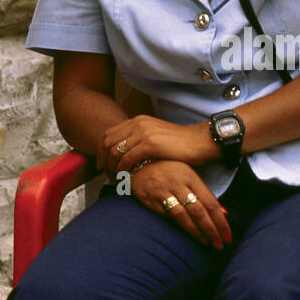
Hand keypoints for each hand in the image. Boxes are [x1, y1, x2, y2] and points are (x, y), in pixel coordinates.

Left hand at [98, 115, 214, 179]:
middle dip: (102, 160)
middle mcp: (138, 123)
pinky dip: (122, 169)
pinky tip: (123, 177)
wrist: (199, 141)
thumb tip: (126, 153)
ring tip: (114, 178)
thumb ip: (140, 140)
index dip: (101, 150)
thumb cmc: (180, 144)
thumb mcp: (156, 136)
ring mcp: (144, 132)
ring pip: (115, 151)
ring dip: (111, 167)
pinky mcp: (150, 144)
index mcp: (138, 120)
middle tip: (104, 174)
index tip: (101, 164)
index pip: (109, 134)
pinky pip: (127, 158)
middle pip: (108, 142)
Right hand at [128, 161, 231, 248]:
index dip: (221, 221)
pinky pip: (168, 216)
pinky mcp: (151, 199)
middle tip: (220, 244)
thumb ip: (204, 193)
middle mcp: (178, 184)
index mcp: (191, 177)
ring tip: (207, 243)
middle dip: (212, 230)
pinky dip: (180, 226)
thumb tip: (224, 212)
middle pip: (199, 211)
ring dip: (197, 232)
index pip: (210, 202)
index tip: (228, 235)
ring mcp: (164, 191)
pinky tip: (189, 235)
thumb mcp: (188, 175)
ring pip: (184, 216)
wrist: (138, 161)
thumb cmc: (168, 170)